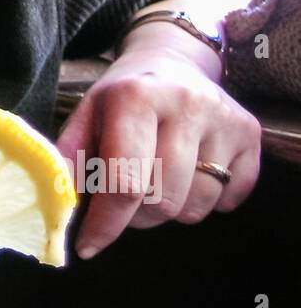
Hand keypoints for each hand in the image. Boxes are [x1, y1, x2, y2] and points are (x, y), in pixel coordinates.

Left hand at [54, 41, 261, 258]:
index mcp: (136, 97)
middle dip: (136, 216)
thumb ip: (68, 159)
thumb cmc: (122, 97)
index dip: (105, 224)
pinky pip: (230, 200)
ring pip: (196, 208)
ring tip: (157, 182)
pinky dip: (208, 201)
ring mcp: (223, 118)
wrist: (172, 61)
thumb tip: (59, 210)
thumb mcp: (86, 115)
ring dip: (170, 211)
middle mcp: (186, 103)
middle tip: (125, 199)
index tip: (88, 246)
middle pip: (162, 202)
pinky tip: (191, 173)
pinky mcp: (250, 133)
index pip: (124, 183)